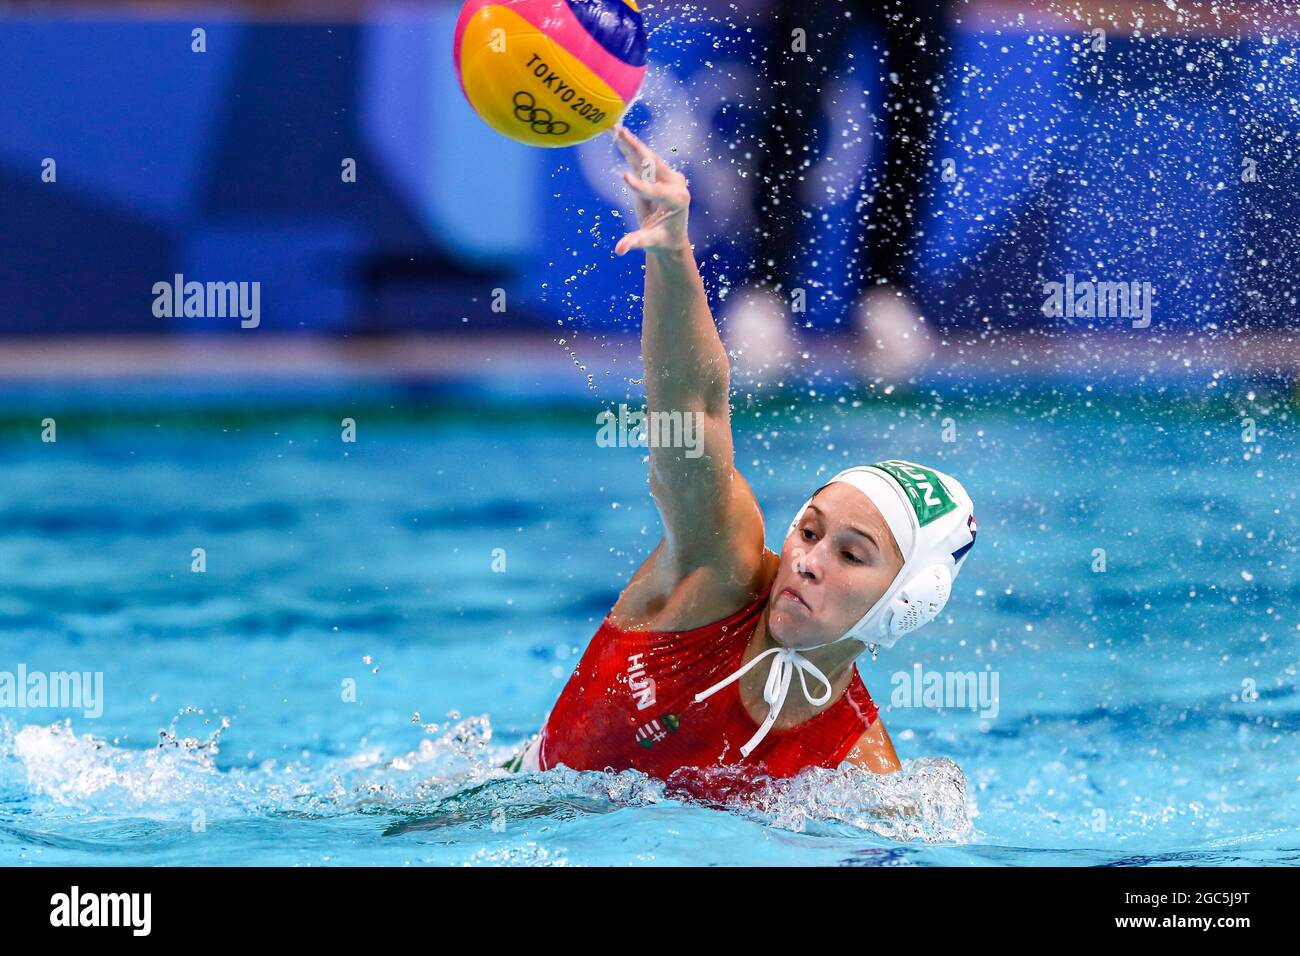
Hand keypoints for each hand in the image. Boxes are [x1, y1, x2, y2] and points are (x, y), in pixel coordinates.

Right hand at [612, 125, 690, 255]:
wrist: (671, 237)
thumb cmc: (662, 240)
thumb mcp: (651, 242)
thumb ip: (636, 242)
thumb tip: (620, 250)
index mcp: (678, 200)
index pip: (656, 191)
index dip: (640, 186)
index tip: (625, 177)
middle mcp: (675, 183)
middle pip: (653, 164)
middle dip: (636, 149)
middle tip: (622, 134)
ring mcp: (667, 176)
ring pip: (646, 156)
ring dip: (630, 142)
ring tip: (615, 128)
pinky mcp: (656, 173)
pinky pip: (640, 159)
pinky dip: (628, 147)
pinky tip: (616, 134)